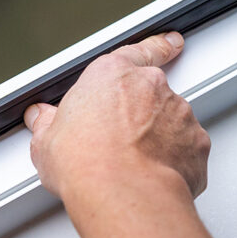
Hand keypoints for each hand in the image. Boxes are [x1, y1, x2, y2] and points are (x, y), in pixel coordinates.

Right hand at [25, 32, 209, 202]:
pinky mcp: (196, 144)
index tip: (169, 43)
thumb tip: (41, 119)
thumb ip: (47, 123)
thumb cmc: (86, 164)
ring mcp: (179, 115)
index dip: (157, 47)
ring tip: (134, 167)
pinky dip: (176, 162)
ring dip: (160, 139)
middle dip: (143, 116)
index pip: (140, 51)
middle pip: (153, 95)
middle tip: (122, 143)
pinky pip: (187, 150)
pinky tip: (153, 177)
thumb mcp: (47, 142)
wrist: (122, 194)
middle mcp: (151, 88)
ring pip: (173, 124)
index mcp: (113, 76)